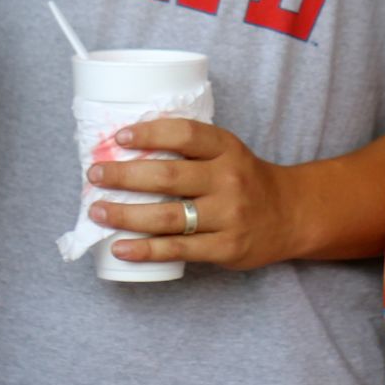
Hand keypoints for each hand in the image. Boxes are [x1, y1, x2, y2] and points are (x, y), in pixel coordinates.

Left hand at [86, 118, 296, 270]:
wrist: (290, 214)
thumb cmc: (245, 180)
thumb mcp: (228, 153)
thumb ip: (191, 150)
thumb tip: (127, 149)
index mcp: (226, 148)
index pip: (185, 134)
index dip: (150, 133)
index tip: (119, 137)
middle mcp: (228, 179)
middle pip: (169, 176)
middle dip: (125, 176)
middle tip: (94, 174)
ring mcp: (228, 216)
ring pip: (168, 216)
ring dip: (126, 215)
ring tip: (97, 212)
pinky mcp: (225, 247)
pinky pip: (178, 249)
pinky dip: (146, 250)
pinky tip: (120, 248)